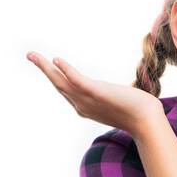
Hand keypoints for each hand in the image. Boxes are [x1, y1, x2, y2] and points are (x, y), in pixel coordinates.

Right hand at [27, 51, 163, 135]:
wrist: (146, 121)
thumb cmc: (137, 112)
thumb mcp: (116, 103)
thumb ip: (109, 97)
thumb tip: (113, 92)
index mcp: (83, 106)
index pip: (65, 89)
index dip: (54, 75)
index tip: (48, 64)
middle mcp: (81, 104)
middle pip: (57, 84)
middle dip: (43, 68)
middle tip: (30, 55)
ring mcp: (87, 100)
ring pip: (60, 81)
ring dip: (45, 67)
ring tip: (33, 55)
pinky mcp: (96, 92)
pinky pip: (76, 80)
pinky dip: (66, 70)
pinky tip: (57, 59)